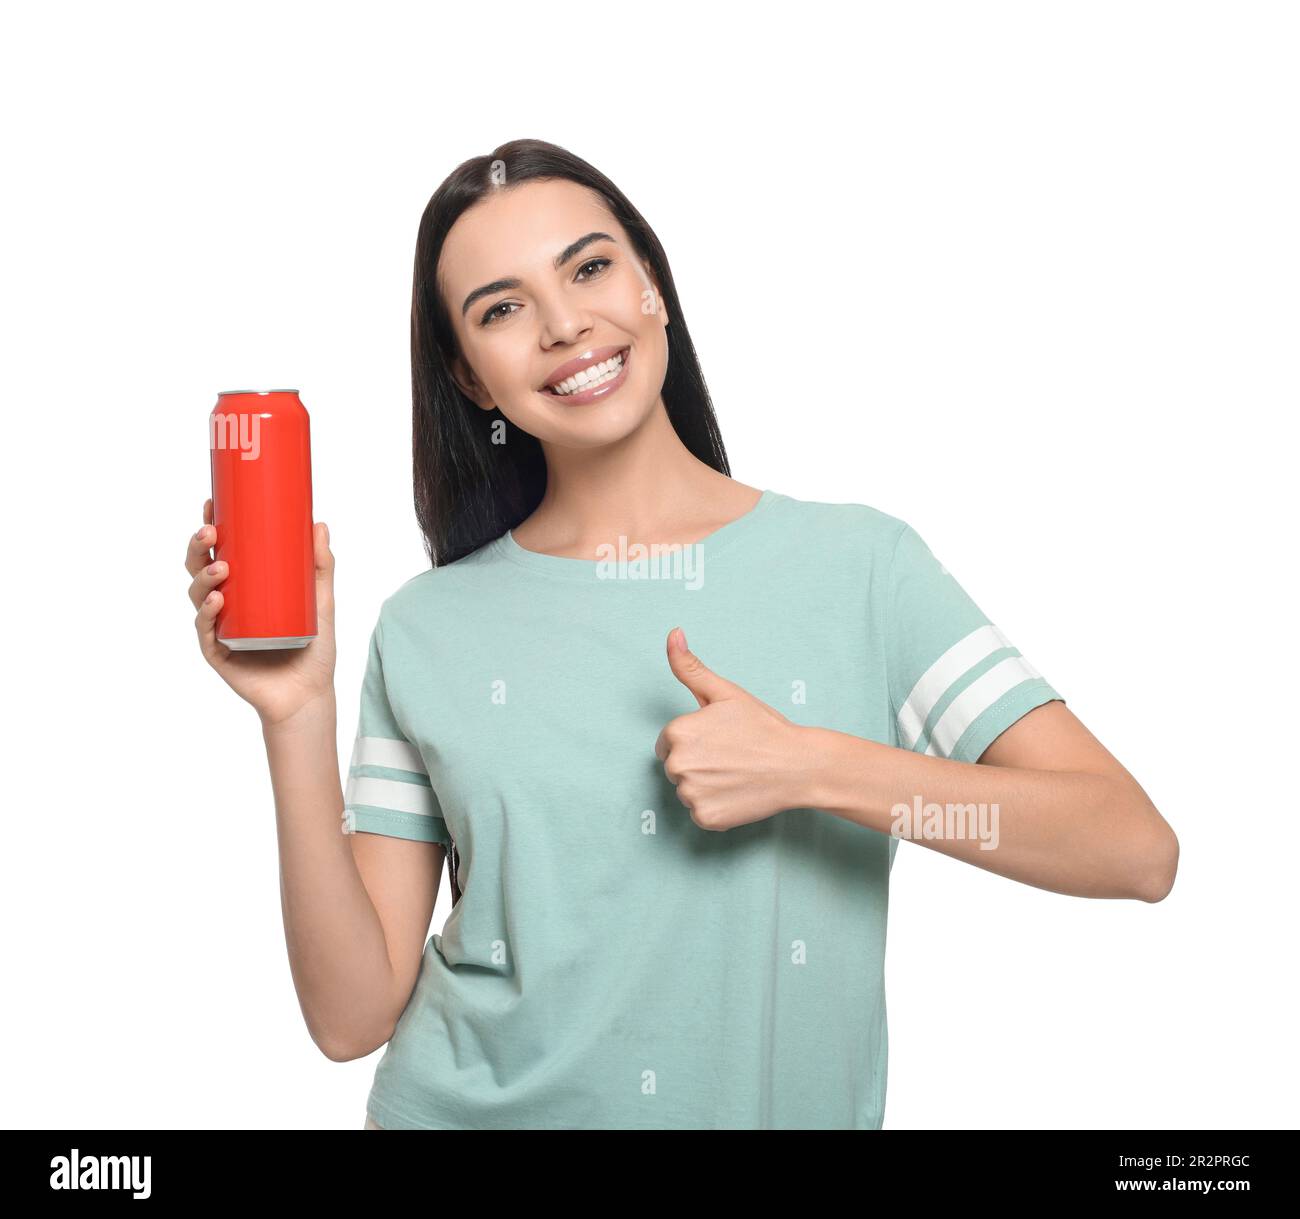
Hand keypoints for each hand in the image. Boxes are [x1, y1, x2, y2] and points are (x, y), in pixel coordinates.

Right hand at [185, 497, 337, 726]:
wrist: (309, 693)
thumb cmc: (313, 648)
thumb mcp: (321, 602)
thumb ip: (321, 566)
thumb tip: (319, 525)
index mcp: (244, 587)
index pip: (220, 551)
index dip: (211, 527)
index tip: (212, 504)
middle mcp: (226, 603)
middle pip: (200, 567)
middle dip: (199, 546)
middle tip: (211, 530)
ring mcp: (219, 627)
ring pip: (198, 595)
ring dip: (204, 576)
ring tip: (221, 568)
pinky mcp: (218, 652)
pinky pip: (206, 630)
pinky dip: (208, 614)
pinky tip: (215, 602)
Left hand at [654, 627, 811, 830]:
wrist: (798, 765)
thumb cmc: (762, 727)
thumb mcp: (725, 692)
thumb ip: (690, 666)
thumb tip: (673, 633)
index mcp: (677, 733)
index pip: (668, 743)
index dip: (695, 740)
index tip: (720, 740)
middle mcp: (678, 766)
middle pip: (676, 767)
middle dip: (698, 762)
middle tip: (731, 757)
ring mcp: (691, 795)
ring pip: (688, 790)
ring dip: (706, 785)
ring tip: (736, 774)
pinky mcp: (706, 818)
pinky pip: (700, 812)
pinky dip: (716, 806)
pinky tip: (738, 793)